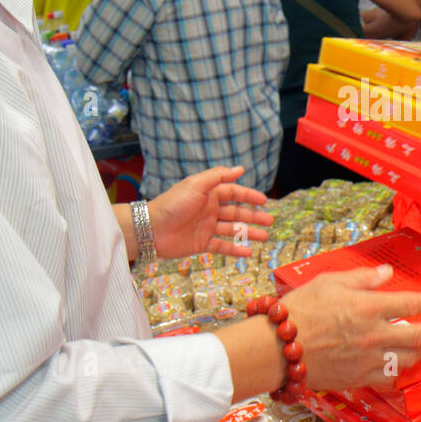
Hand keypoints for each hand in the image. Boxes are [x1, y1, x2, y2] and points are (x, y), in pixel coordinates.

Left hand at [148, 166, 271, 259]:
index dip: (249, 196)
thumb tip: (240, 168)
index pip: (234, 193)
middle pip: (236, 213)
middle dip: (254, 216)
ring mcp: (206, 227)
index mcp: (208, 194)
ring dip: (249, 233)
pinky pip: (222, 246)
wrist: (151, 229)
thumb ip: (218, 176)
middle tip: (270, 221)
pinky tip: (248, 253)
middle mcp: (209, 210)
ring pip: (232, 230)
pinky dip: (235, 249)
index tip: (264, 201)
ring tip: (265, 237)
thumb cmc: (172, 204)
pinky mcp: (201, 244)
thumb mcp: (196, 185)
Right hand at [282, 265, 420, 390]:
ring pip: (408, 359)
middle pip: (418, 335)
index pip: (410, 304)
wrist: (279, 348)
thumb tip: (387, 273)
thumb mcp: (329, 282)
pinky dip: (399, 371)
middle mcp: (375, 335)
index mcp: (369, 307)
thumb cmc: (300, 310)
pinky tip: (399, 366)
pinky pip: (389, 377)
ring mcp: (369, 359)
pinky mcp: (359, 378)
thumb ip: (363, 278)